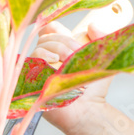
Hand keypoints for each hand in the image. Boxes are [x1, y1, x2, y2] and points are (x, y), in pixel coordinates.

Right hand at [38, 1, 132, 134]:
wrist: (89, 110)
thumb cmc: (94, 87)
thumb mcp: (103, 58)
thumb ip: (103, 37)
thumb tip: (92, 25)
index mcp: (59, 49)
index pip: (49, 30)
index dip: (57, 29)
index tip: (72, 36)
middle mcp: (46, 58)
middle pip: (46, 38)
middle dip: (63, 42)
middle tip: (77, 53)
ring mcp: (37, 70)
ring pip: (39, 49)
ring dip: (57, 51)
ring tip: (69, 62)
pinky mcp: (31, 83)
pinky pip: (30, 65)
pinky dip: (43, 61)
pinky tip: (55, 66)